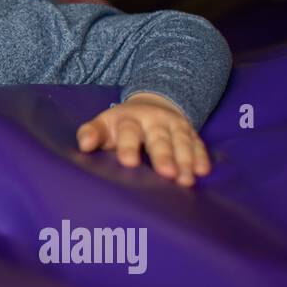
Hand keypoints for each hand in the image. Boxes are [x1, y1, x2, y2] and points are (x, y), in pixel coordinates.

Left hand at [75, 92, 210, 187]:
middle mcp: (153, 120)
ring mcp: (174, 125)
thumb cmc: (121, 125)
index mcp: (128, 119)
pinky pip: (197, 143)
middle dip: (163, 156)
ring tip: (186, 180)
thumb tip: (84, 145)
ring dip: (185, 160)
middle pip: (158, 138)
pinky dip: (200, 156)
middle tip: (166, 174)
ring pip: (181, 142)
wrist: (151, 105)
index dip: (128, 146)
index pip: (128, 131)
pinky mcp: (190, 132)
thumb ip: (92, 133)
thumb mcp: (104, 125)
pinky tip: (202, 171)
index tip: (128, 162)